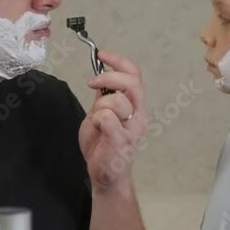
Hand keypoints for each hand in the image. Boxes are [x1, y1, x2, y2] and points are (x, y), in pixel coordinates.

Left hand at [79, 50, 146, 192]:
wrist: (105, 175)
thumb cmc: (103, 145)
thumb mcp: (101, 113)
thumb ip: (104, 97)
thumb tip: (101, 76)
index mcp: (134, 105)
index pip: (134, 75)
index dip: (119, 61)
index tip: (102, 55)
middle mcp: (137, 114)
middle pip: (132, 83)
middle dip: (109, 76)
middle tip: (92, 82)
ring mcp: (131, 128)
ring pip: (116, 100)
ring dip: (99, 105)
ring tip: (96, 119)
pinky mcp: (121, 140)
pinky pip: (106, 118)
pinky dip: (97, 120)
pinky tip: (97, 129)